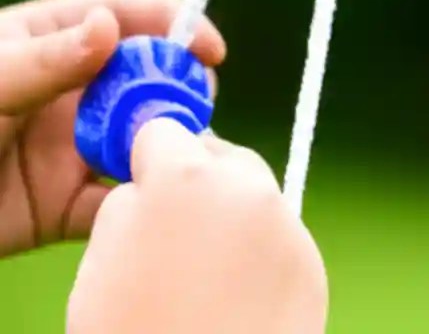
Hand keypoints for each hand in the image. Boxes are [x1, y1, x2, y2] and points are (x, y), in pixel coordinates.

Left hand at [0, 0, 224, 256]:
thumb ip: (42, 60)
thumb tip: (111, 26)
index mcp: (42, 43)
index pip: (122, 15)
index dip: (173, 23)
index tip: (208, 48)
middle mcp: (65, 93)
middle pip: (144, 78)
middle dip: (179, 90)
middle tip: (195, 111)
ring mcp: (68, 149)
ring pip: (141, 139)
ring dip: (168, 147)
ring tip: (179, 158)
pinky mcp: (64, 207)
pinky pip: (117, 202)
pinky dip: (144, 205)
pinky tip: (155, 204)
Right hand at [68, 120, 328, 333]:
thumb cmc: (140, 333)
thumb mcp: (103, 259)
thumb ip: (132, 204)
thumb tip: (151, 184)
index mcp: (186, 177)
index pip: (165, 129)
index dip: (148, 155)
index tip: (141, 177)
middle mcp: (248, 187)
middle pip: (219, 156)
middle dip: (197, 180)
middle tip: (172, 230)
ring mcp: (287, 223)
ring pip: (254, 196)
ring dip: (231, 214)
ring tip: (202, 269)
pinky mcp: (311, 260)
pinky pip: (278, 236)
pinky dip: (258, 250)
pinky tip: (234, 290)